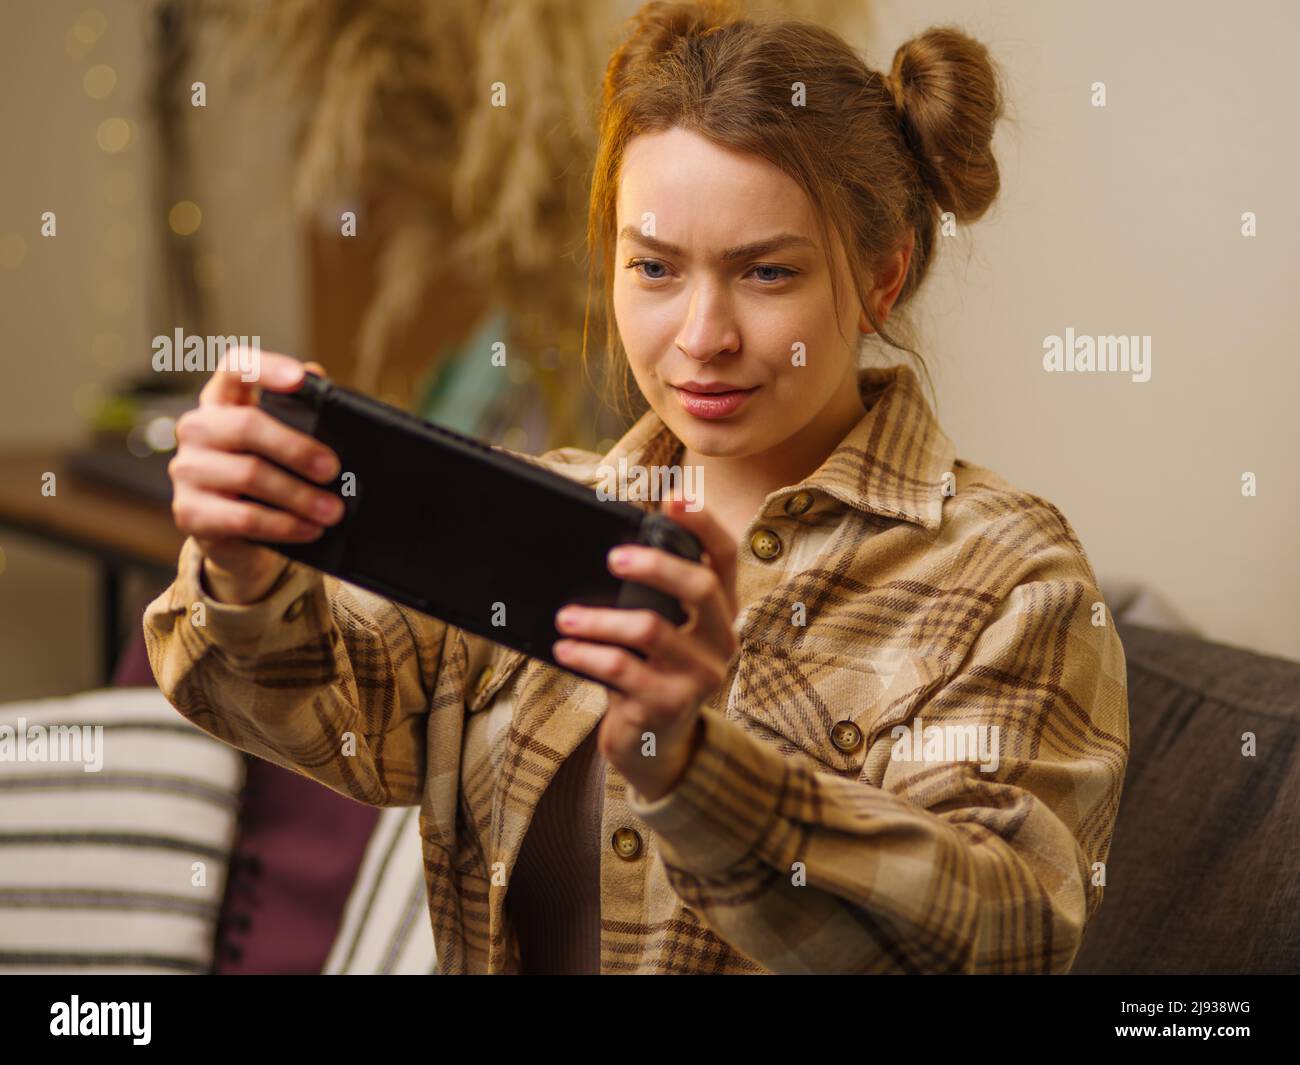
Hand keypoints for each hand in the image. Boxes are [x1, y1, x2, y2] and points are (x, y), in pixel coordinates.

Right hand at [168, 350, 341, 603]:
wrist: (239, 536)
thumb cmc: (270, 476)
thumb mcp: (287, 445)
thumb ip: (302, 413)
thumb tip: (318, 378)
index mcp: (223, 401)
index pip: (236, 367)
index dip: (267, 368)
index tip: (300, 378)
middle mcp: (197, 428)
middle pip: (246, 425)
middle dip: (297, 449)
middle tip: (333, 469)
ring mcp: (188, 470)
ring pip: (249, 475)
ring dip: (299, 496)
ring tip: (332, 511)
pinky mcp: (190, 513)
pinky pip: (244, 518)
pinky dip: (284, 525)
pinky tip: (310, 529)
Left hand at [552, 495, 739, 800]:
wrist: (655, 747)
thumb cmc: (650, 673)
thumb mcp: (661, 632)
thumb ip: (652, 596)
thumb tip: (611, 549)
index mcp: (721, 612)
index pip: (725, 557)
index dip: (704, 523)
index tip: (674, 497)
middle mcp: (721, 641)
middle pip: (700, 587)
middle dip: (656, 565)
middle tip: (613, 557)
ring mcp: (700, 676)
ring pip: (651, 630)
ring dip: (599, 620)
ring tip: (566, 617)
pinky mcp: (669, 705)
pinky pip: (621, 669)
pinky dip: (586, 654)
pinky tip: (564, 648)